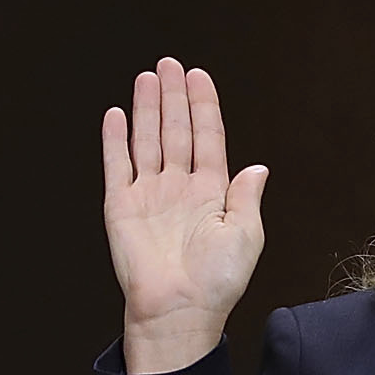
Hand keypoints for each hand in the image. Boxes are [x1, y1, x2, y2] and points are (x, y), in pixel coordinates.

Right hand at [103, 58, 267, 374]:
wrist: (179, 310)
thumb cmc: (215, 281)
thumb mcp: (246, 235)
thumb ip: (247, 197)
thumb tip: (258, 166)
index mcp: (211, 192)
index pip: (207, 138)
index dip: (203, 106)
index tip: (199, 77)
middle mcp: (178, 188)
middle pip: (175, 131)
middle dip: (173, 97)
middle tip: (169, 64)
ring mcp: (148, 195)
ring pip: (147, 140)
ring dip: (147, 109)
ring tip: (147, 78)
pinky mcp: (121, 207)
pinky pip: (117, 166)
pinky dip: (115, 140)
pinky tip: (116, 115)